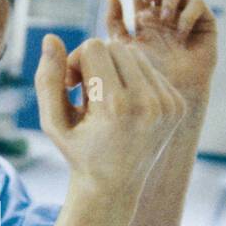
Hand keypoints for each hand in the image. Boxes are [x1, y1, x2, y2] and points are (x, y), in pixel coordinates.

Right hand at [34, 35, 186, 200]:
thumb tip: (50, 37)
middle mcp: (148, 103)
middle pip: (116, 46)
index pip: (94, 46)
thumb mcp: (52, 122)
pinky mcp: (178, 104)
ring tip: (105, 99)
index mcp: (116, 107)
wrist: (114, 187)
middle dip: (95, 62)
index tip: (70, 86)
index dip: (75, 62)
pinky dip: (134, 80)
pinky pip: (151, 70)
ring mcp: (168, 104)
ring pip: (135, 54)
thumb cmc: (78, 152)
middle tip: (86, 92)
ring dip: (115, 69)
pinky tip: (124, 106)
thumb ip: (47, 80)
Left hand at [104, 0, 216, 115]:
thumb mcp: (123, 48)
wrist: (171, 98)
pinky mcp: (204, 24)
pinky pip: (198, 3)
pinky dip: (187, 13)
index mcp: (145, 16)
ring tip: (163, 17)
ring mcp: (185, 16)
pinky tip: (180, 32)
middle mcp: (166, 13)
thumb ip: (115, 23)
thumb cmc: (143, 78)